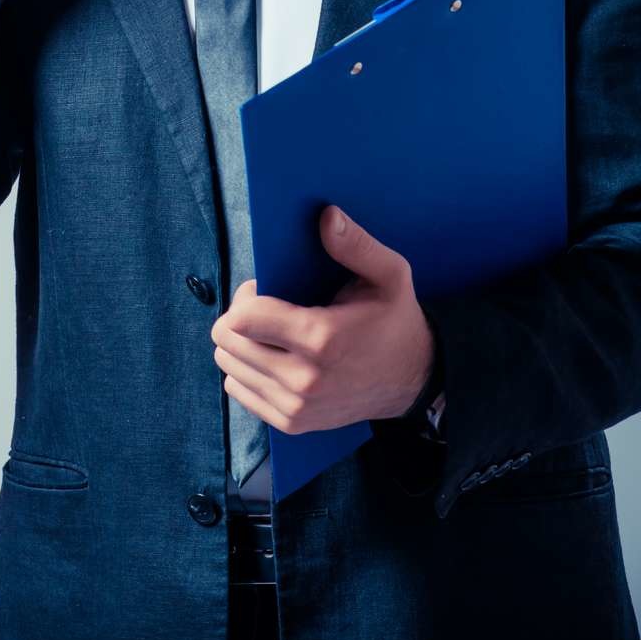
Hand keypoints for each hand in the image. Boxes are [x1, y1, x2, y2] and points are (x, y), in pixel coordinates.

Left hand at [210, 205, 437, 432]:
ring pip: (230, 367)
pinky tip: (271, 357)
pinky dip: (246, 371)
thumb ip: (356, 244)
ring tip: (270, 332)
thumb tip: (325, 215)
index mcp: (322, 338)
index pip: (243, 319)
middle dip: (238, 318)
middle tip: (264, 308)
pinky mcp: (291, 424)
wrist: (412, 381)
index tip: (264, 289)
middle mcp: (303, 379)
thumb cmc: (395, 320)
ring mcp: (295, 407)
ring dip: (241, 344)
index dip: (245, 297)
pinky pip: (239, 391)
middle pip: (228, 343)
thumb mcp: (389, 274)